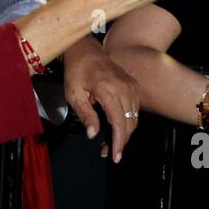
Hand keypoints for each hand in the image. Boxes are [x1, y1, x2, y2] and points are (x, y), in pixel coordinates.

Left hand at [61, 37, 139, 161]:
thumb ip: (85, 115)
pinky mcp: (133, 86)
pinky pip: (134, 109)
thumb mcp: (74, 94)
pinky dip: (126, 122)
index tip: (116, 157)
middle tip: (106, 152)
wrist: (85, 51)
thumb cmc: (76, 71)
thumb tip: (93, 134)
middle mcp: (125, 88)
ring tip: (107, 143)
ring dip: (123, 133)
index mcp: (109, 90)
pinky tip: (114, 128)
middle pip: (130, 124)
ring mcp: (131, 86)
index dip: (119, 143)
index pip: (119, 123)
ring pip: (134, 119)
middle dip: (120, 141)